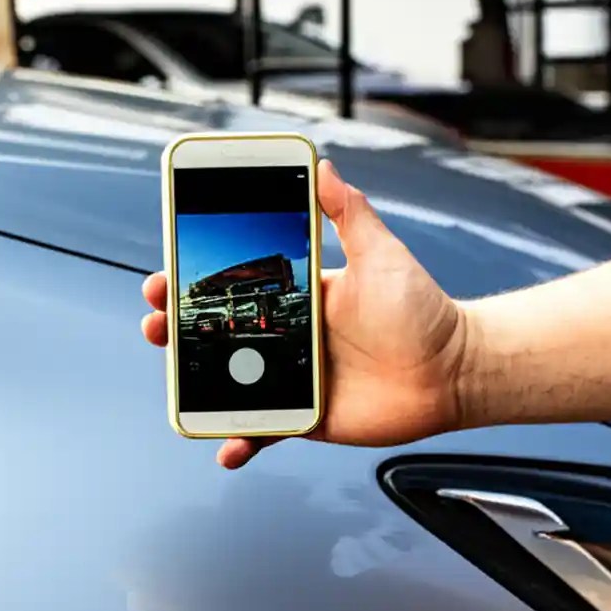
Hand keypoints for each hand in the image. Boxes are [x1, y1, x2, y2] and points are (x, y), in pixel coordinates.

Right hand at [141, 160, 471, 468]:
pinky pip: (263, 429)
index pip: (234, 286)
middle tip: (155, 319)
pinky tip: (224, 445)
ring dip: (192, 381)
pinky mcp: (305, 416)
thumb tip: (324, 165)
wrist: (454, 371)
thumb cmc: (423, 311)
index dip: (195, 281)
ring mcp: (292, 378)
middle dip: (177, 326)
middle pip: (217, 333)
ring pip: (228, 381)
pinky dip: (239, 440)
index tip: (165, 271)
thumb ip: (349, 213)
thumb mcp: (381, 253)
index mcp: (297, 296)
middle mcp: (288, 335)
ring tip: (173, 377)